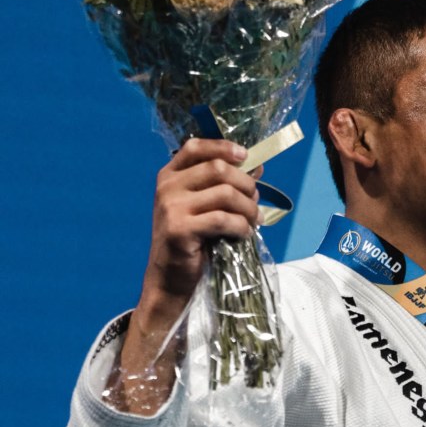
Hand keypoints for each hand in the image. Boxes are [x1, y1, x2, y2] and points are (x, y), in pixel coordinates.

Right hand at [142, 138, 261, 317]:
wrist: (170, 279)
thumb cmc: (192, 242)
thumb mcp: (205, 208)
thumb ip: (225, 185)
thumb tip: (257, 166)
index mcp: (170, 176)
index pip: (196, 147)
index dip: (224, 147)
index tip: (246, 157)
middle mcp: (167, 186)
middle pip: (219, 169)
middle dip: (246, 186)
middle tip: (255, 204)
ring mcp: (171, 207)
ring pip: (226, 193)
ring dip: (249, 209)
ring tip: (253, 222)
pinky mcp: (180, 229)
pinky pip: (223, 219)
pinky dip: (241, 226)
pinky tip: (243, 234)